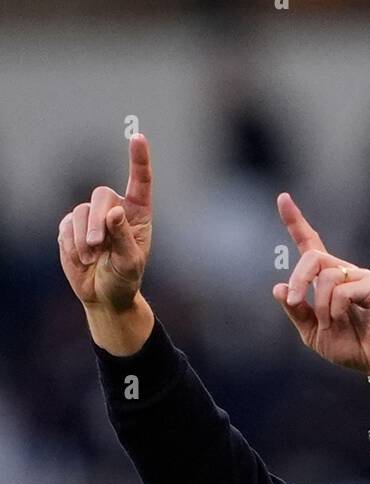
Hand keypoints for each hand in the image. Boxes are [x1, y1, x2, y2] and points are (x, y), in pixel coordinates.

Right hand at [57, 134, 153, 312]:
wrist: (103, 296)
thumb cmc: (124, 279)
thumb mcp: (130, 263)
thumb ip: (123, 237)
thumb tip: (114, 212)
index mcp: (137, 214)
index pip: (140, 182)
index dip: (138, 159)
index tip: (138, 138)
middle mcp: (115, 209)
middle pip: (101, 195)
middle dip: (97, 221)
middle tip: (99, 245)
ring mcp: (91, 216)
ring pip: (81, 211)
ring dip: (85, 239)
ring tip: (92, 258)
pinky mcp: (71, 226)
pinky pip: (67, 226)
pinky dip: (72, 245)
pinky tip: (82, 259)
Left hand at [273, 194, 369, 372]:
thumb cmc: (350, 346)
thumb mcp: (313, 333)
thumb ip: (297, 312)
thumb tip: (279, 288)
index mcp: (326, 279)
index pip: (309, 244)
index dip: (295, 222)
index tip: (283, 198)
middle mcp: (342, 272)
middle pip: (312, 257)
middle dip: (298, 280)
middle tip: (294, 302)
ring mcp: (359, 277)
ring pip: (326, 277)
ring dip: (322, 306)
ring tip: (333, 323)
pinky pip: (343, 291)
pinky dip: (337, 310)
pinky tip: (346, 321)